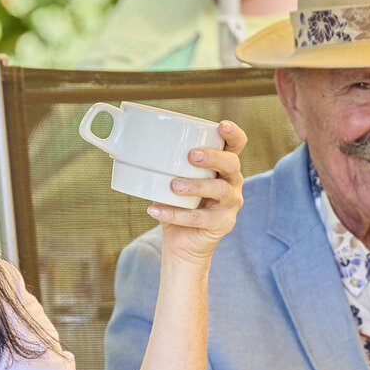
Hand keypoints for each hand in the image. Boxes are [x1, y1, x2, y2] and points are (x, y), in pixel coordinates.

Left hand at [151, 119, 246, 264]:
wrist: (183, 243)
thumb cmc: (179, 205)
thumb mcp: (173, 182)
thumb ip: (164, 167)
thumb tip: (132, 149)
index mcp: (223, 167)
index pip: (236, 146)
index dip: (233, 134)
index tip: (221, 126)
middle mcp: (233, 182)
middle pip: (232, 164)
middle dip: (213, 157)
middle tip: (192, 156)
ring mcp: (231, 204)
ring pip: (219, 190)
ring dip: (195, 185)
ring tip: (173, 186)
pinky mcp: (223, 223)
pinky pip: (200, 218)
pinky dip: (175, 214)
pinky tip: (155, 210)